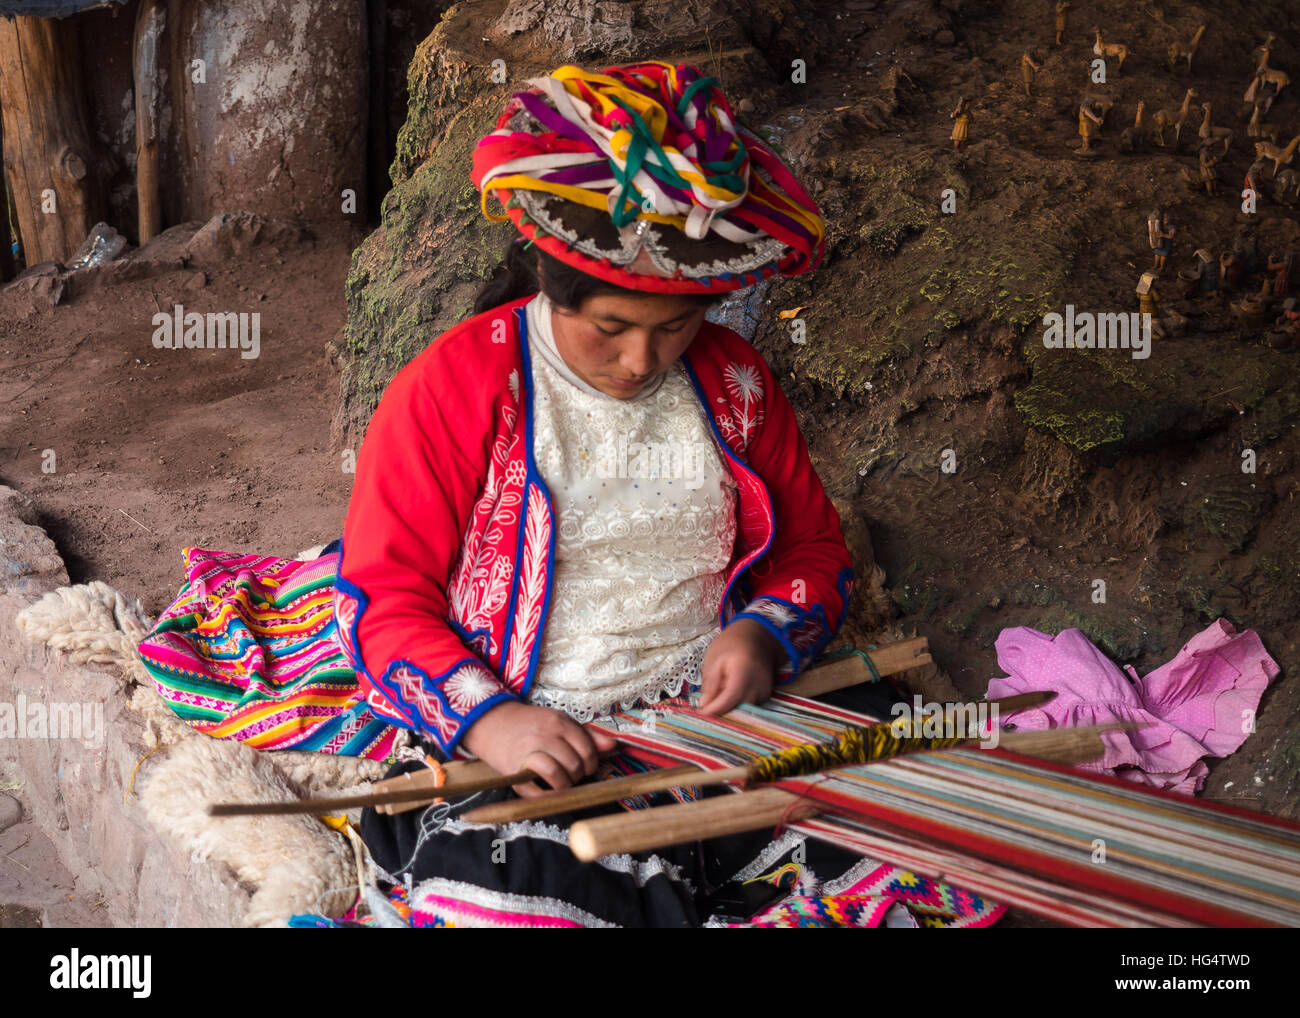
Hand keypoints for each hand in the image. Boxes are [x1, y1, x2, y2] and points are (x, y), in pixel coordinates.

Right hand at [461, 700, 616, 797]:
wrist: (491, 721)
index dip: (592, 764)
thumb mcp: (558, 722)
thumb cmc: (530, 724)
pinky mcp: (513, 771)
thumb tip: (613, 746)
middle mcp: (544, 736)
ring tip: (561, 784)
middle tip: (571, 775)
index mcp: (559, 722)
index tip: (585, 767)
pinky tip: (546, 792)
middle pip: (575, 765)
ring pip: (559, 776)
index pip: (588, 749)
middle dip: (578, 776)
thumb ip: (586, 735)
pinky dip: (545, 796)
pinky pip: (536, 791)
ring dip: (564, 786)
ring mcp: (528, 753)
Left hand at [697, 618, 785, 714]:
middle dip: (720, 710)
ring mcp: (765, 690)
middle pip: (737, 708)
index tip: (700, 712)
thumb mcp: (714, 659)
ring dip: (728, 707)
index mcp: (744, 672)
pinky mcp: (766, 694)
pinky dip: (737, 704)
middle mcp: (759, 684)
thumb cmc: (731, 644)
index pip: (729, 699)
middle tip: (704, 705)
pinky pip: (749, 706)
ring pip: (743, 710)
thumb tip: (704, 705)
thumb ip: (710, 683)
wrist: (756, 635)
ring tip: (717, 695)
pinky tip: (729, 693)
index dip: (713, 709)